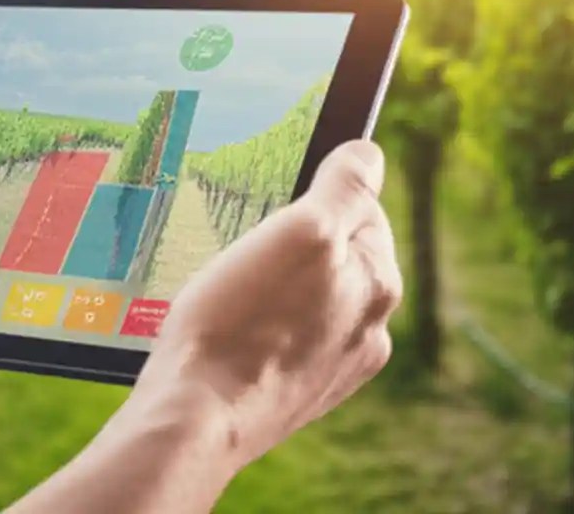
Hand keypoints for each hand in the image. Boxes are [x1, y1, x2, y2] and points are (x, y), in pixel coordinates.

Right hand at [7, 141, 400, 513]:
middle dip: (291, 242)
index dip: (314, 195)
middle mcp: (366, 331)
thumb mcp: (299, 232)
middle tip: (243, 244)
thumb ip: (343, 188)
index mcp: (377, 285)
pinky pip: (280, 339)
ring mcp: (331, 369)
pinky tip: (225, 329)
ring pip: (303, 298)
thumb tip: (368, 153)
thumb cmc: (241, 322)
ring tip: (226, 289)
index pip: (362, 208)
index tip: (272, 204)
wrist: (196, 419)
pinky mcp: (293, 395)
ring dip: (271, 284)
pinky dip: (257, 326)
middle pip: (333, 254)